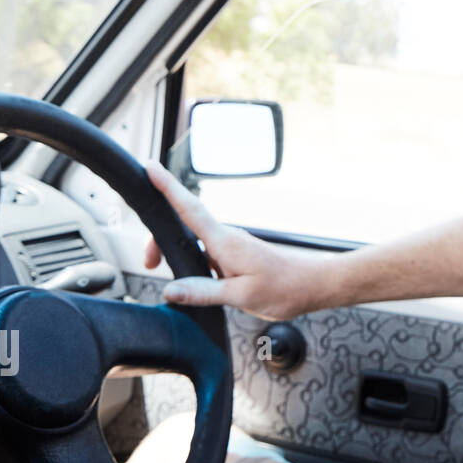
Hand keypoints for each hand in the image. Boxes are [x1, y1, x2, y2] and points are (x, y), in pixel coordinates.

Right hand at [142, 160, 340, 319]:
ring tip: (168, 277)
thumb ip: (204, 291)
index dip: (168, 187)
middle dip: (158, 240)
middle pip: (182, 226)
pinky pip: (205, 251)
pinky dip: (190, 260)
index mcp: (225, 243)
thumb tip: (170, 289)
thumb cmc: (284, 289)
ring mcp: (230, 245)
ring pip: (192, 241)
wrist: (313, 285)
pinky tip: (193, 282)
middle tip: (149, 265)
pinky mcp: (235, 255)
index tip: (150, 167)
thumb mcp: (241, 296)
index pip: (189, 209)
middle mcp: (226, 238)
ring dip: (174, 252)